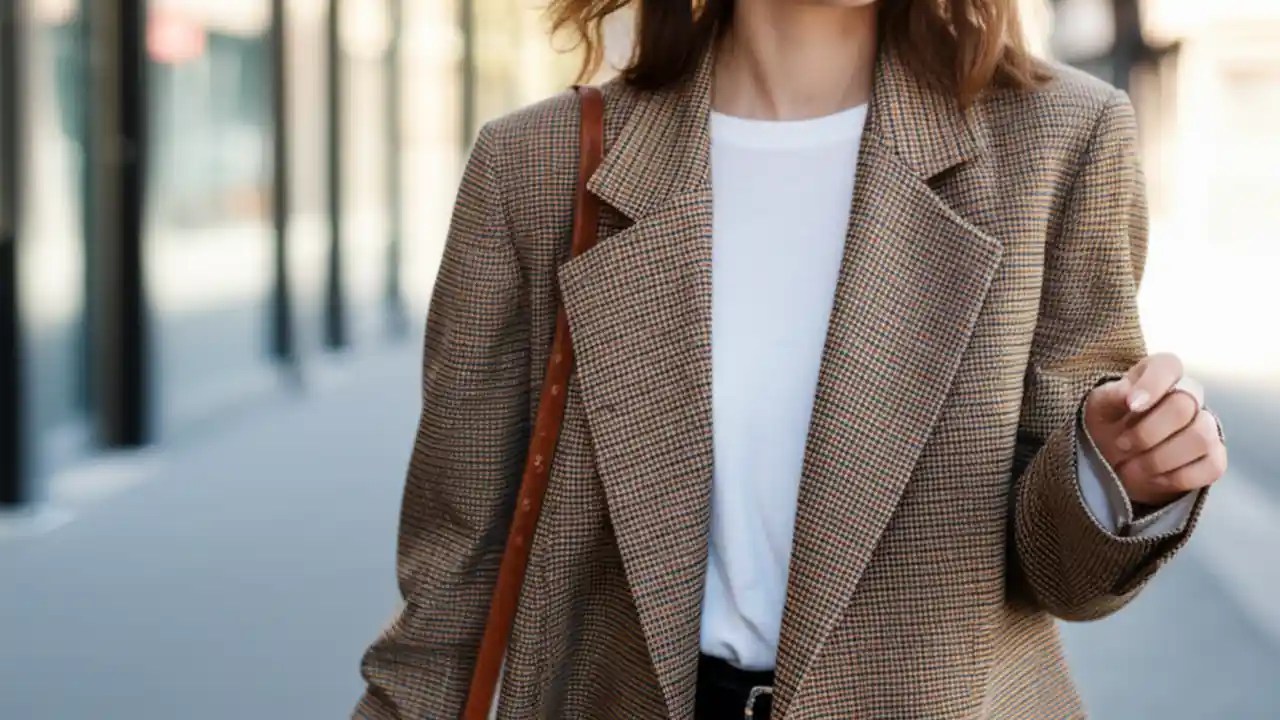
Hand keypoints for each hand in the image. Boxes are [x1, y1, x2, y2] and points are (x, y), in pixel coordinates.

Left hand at [1083, 352, 1226, 506]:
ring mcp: (1207, 427)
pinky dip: (1176, 478)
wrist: (1114, 462)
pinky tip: (1153, 478)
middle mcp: (1189, 395)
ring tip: (1130, 468)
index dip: (1153, 385)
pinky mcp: (1215, 458)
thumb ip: (1111, 397)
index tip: (1131, 405)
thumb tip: (1128, 394)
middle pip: (1184, 406)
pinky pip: (1211, 468)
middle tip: (1121, 445)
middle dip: (1146, 433)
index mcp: (1159, 374)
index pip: (1168, 366)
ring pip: (1201, 438)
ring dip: (1159, 459)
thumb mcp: (1098, 408)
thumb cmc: (1108, 424)